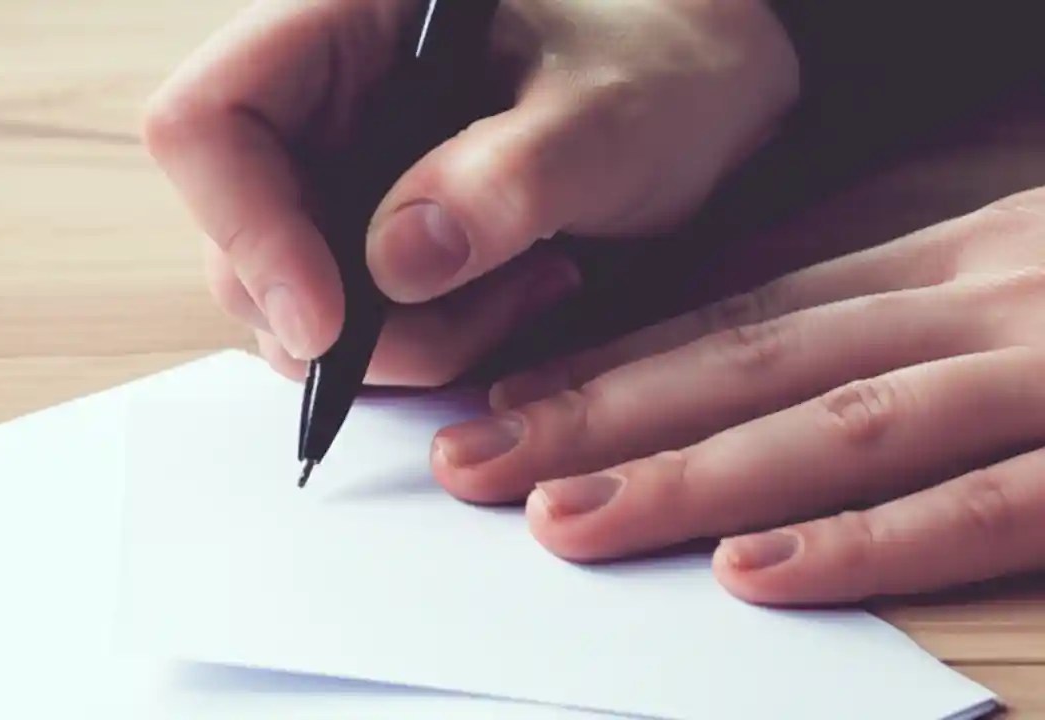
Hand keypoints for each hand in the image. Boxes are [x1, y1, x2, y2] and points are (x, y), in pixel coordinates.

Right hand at [143, 0, 798, 385]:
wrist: (699, 90)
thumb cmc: (659, 67)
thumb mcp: (607, 117)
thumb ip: (506, 181)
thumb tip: (394, 265)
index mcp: (343, 18)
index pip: (207, 121)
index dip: (244, 228)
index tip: (329, 322)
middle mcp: (318, 97)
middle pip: (239, 233)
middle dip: (344, 316)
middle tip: (466, 321)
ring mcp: (338, 170)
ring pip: (291, 298)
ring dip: (399, 338)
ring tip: (520, 290)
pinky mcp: (368, 227)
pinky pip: (349, 319)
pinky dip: (420, 341)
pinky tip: (505, 297)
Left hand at [433, 187, 1044, 604]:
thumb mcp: (1024, 271)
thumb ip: (903, 310)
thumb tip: (757, 354)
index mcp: (946, 266)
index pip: (751, 315)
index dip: (620, 360)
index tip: (509, 399)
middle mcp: (971, 308)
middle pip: (756, 362)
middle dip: (602, 415)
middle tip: (476, 460)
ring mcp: (1037, 377)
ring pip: (834, 426)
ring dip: (687, 476)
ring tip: (561, 518)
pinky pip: (979, 507)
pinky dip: (861, 543)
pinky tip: (752, 572)